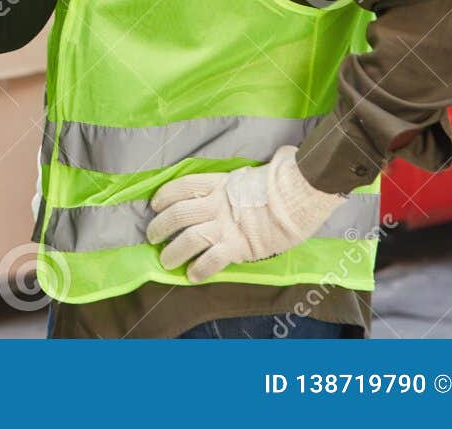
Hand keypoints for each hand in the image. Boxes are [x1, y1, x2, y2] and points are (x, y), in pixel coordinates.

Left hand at [143, 145, 344, 283]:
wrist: (298, 195)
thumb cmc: (279, 184)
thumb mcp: (248, 175)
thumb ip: (234, 181)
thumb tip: (235, 181)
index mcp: (218, 183)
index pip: (182, 186)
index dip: (164, 195)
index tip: (155, 205)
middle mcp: (216, 204)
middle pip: (178, 214)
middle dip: (159, 226)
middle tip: (152, 236)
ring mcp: (226, 225)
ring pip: (188, 239)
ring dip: (173, 252)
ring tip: (166, 261)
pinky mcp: (238, 246)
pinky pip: (211, 260)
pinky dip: (199, 270)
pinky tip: (192, 276)